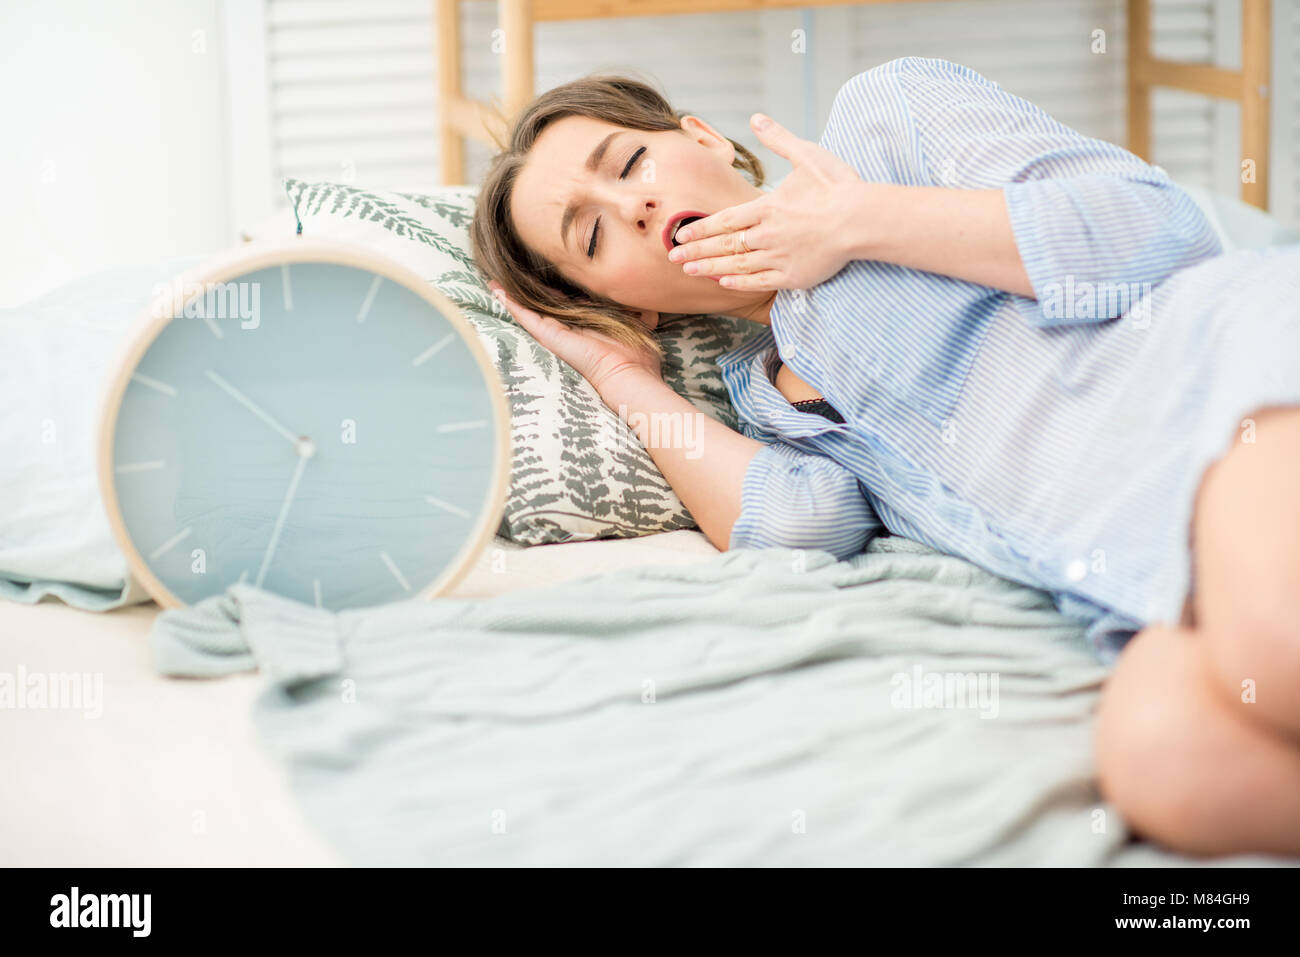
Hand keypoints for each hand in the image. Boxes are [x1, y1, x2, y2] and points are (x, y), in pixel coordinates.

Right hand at [486, 282, 661, 397]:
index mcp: (588, 323)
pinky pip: (526, 317)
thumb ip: (640, 309)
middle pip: (543, 305)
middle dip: (527, 291)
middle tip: (508, 275)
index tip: (545, 275)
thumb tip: (646, 298)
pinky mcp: (550, 336)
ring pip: (530, 310)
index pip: (568, 303)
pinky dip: (510, 303)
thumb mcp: (640, 321)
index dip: (556, 290)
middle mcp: (570, 328)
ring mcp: (557, 333)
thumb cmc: (637, 355)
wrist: (629, 374)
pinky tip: (495, 288)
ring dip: (511, 296)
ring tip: (492, 281)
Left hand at [667, 113, 863, 289]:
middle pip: (724, 245)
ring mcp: (779, 257)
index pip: (724, 221)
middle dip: (696, 251)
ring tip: (690, 271)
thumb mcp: (807, 155)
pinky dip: (739, 282)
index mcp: (768, 207)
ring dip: (710, 268)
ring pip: (736, 265)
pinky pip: (759, 281)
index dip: (700, 229)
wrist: (863, 219)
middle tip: (673, 257)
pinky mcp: (793, 275)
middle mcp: (767, 234)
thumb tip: (757, 117)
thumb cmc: (838, 186)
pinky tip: (723, 283)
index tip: (681, 234)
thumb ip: (778, 139)